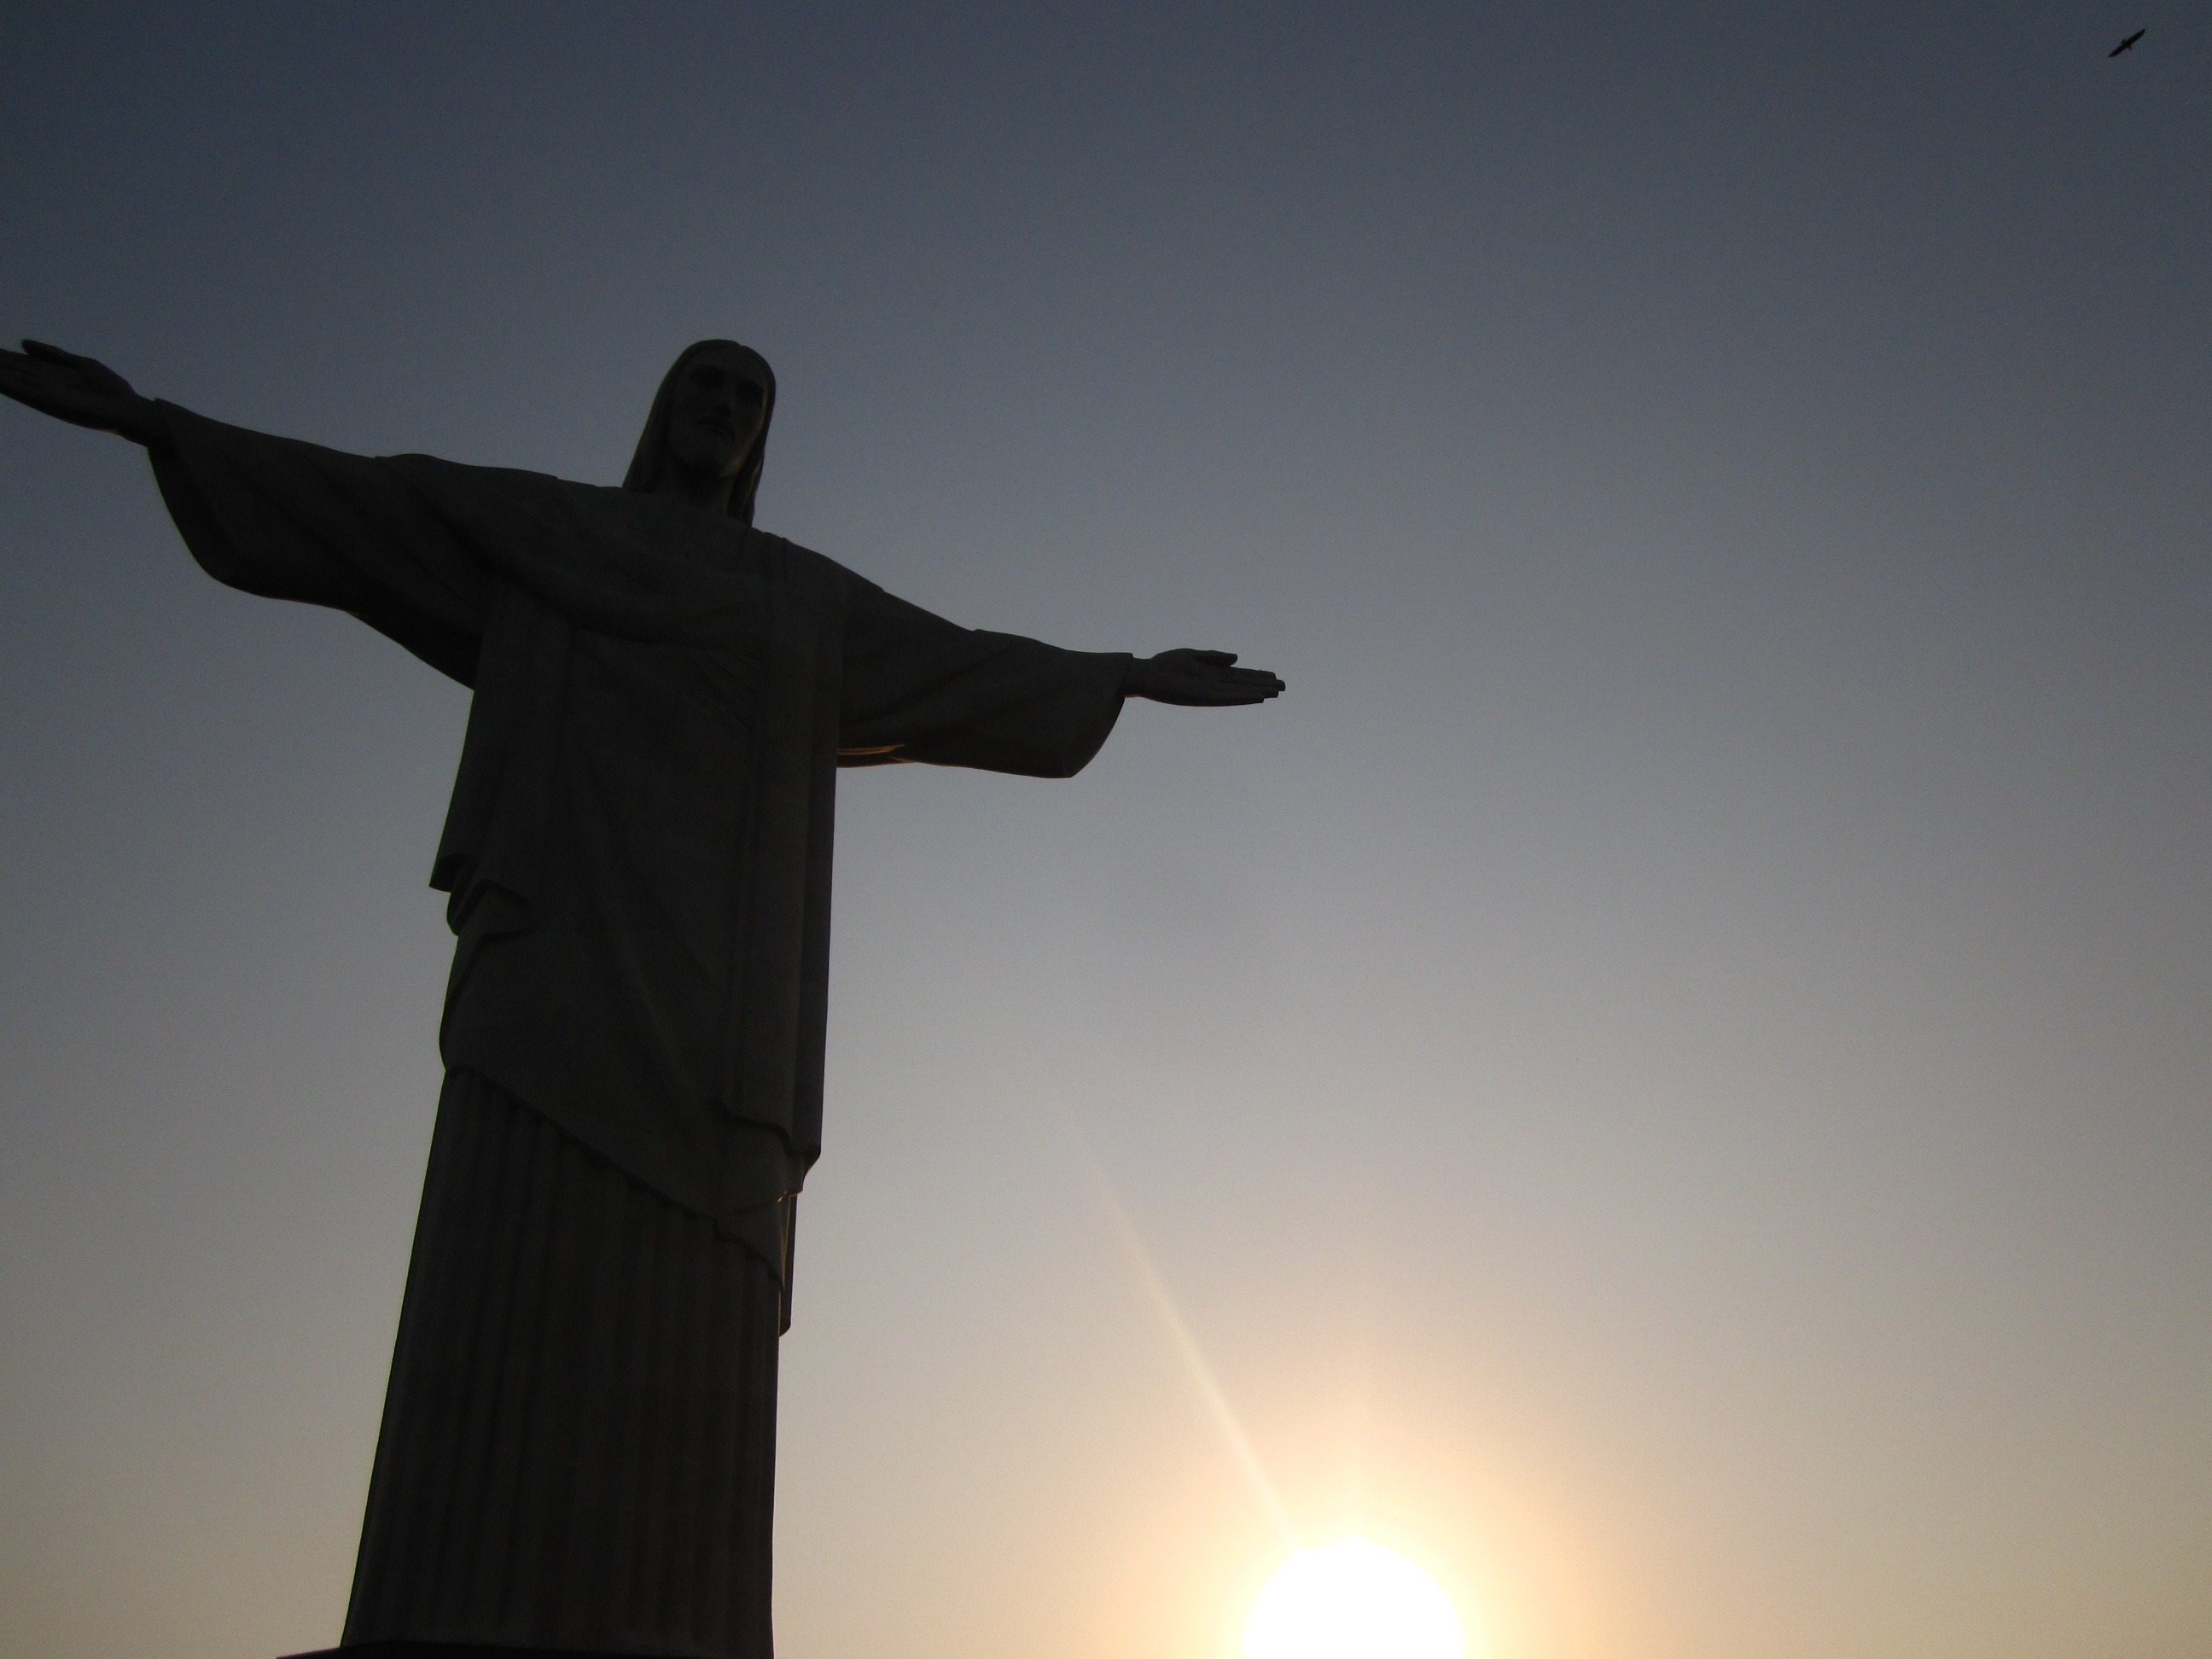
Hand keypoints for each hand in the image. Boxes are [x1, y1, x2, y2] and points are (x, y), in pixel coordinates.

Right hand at [0, 340, 162, 445]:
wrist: (126, 408)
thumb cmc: (108, 388)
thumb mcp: (79, 363)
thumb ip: (52, 354)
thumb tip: (22, 343)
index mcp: (51, 374)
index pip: (19, 362)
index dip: (3, 356)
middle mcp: (43, 384)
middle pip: (12, 369)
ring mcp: (44, 392)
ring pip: (11, 378)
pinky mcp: (49, 401)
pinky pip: (22, 390)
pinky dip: (5, 383)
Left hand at [1123, 648, 1284, 705]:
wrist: (1147, 675)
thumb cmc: (1166, 665)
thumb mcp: (1193, 655)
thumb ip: (1215, 657)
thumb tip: (1238, 658)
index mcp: (1212, 672)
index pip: (1240, 675)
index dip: (1257, 675)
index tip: (1274, 675)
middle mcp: (1214, 683)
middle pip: (1244, 684)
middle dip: (1263, 684)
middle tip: (1284, 686)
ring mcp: (1210, 691)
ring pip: (1240, 692)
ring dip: (1258, 692)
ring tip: (1276, 692)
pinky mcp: (1203, 697)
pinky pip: (1227, 698)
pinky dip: (1243, 697)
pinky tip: (1257, 697)